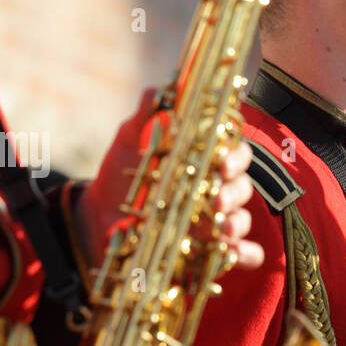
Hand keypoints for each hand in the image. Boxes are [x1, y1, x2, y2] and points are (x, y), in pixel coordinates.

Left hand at [75, 88, 263, 271]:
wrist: (98, 215)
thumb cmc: (121, 172)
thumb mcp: (130, 138)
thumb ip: (148, 114)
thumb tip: (159, 91)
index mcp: (205, 160)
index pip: (235, 153)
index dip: (236, 157)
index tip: (222, 163)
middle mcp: (216, 189)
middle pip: (243, 187)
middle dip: (234, 192)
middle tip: (217, 200)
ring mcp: (215, 221)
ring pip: (244, 219)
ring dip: (238, 223)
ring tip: (222, 228)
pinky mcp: (211, 251)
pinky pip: (244, 255)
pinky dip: (247, 254)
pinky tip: (235, 253)